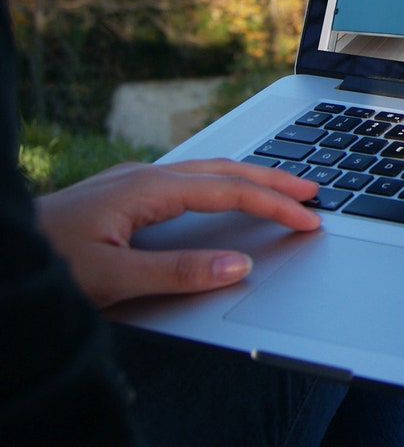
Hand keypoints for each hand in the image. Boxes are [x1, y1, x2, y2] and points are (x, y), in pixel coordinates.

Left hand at [34, 158, 321, 307]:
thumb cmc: (44, 263)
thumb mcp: (113, 278)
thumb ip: (179, 272)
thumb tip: (240, 266)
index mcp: (147, 190)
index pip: (229, 193)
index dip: (274, 206)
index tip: (309, 220)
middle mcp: (142, 177)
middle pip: (224, 170)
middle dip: (273, 179)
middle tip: (314, 190)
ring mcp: (129, 182)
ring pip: (205, 171)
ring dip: (248, 179)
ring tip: (281, 187)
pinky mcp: (120, 194)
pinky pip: (186, 179)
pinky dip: (220, 184)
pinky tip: (221, 194)